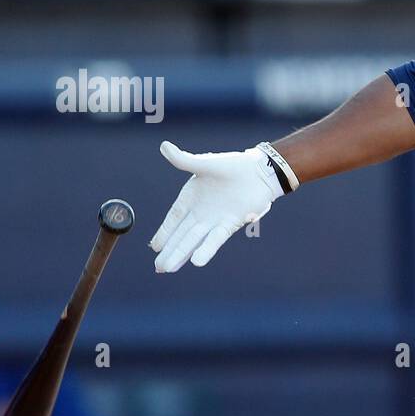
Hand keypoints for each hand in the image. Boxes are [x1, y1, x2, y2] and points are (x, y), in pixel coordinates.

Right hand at [150, 141, 282, 272]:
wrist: (260, 171)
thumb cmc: (233, 165)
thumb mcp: (205, 163)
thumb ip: (184, 160)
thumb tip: (164, 146)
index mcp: (191, 198)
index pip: (174, 218)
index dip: (164, 232)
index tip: (154, 247)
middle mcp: (201, 212)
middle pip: (182, 234)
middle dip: (170, 250)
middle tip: (159, 267)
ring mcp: (215, 219)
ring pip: (194, 240)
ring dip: (182, 253)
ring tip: (169, 268)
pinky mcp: (230, 223)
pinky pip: (215, 239)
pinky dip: (206, 249)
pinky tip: (196, 262)